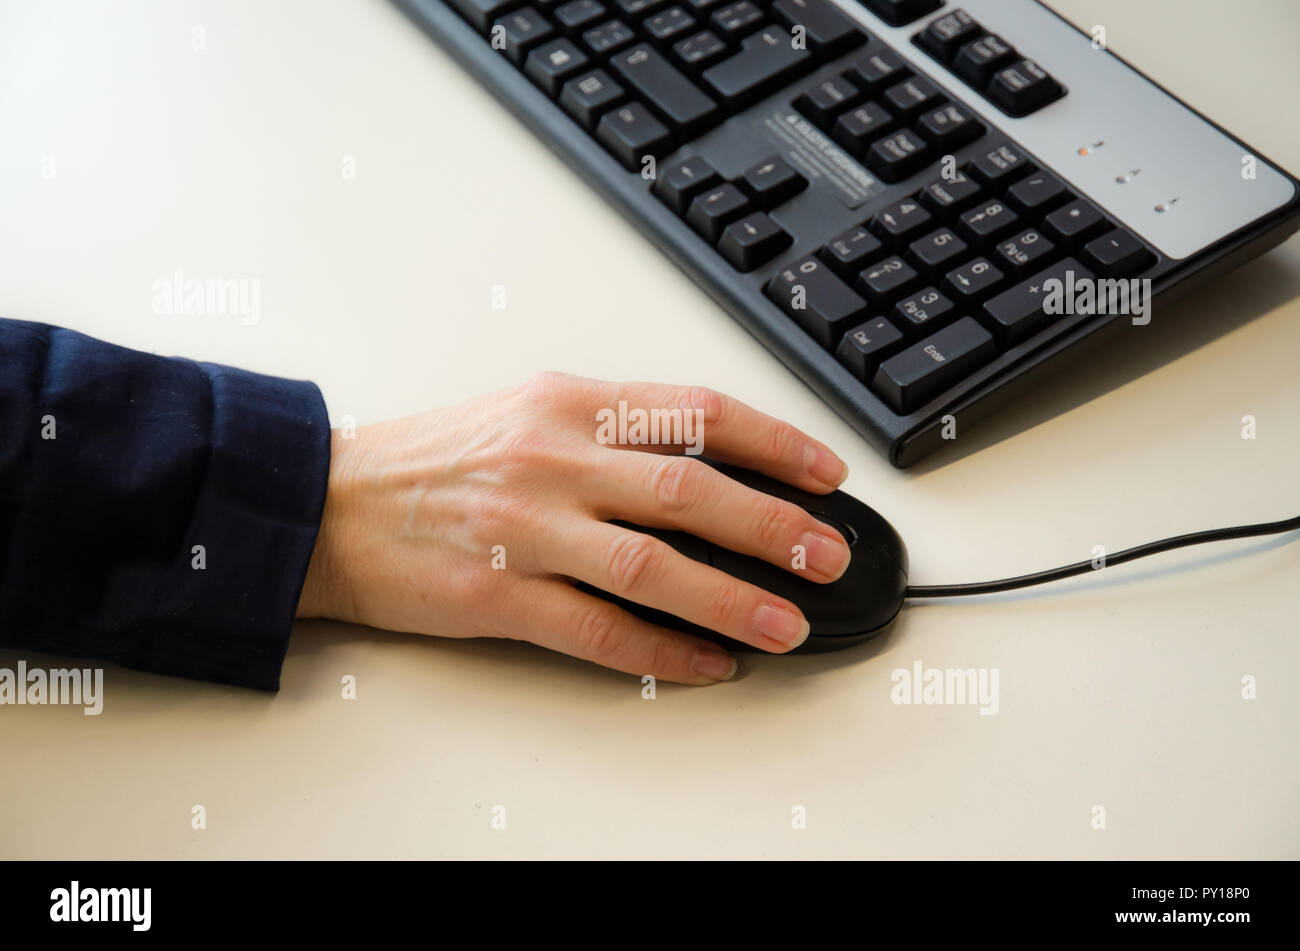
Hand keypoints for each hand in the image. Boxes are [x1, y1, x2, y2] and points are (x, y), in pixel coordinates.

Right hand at [296, 373, 850, 683]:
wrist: (331, 503)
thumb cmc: (435, 459)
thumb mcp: (528, 411)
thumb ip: (613, 430)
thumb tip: (712, 467)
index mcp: (568, 403)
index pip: (695, 411)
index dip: (774, 441)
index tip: (825, 473)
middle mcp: (553, 459)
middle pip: (689, 491)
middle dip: (773, 526)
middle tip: (827, 556)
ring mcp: (526, 530)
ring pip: (653, 568)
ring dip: (731, 600)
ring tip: (787, 623)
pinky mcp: (498, 596)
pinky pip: (599, 631)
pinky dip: (662, 652)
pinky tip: (707, 663)